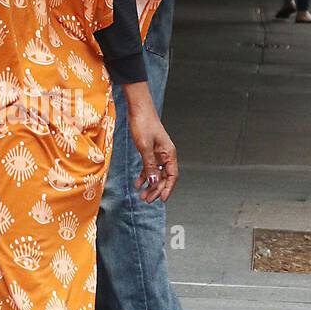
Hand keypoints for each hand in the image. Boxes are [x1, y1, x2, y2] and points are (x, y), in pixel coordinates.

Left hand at [124, 88, 178, 202]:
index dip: (168, 188)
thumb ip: (149, 165)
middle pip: (164, 177)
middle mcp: (166, 155)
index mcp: (169, 153)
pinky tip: (138, 183)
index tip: (162, 199)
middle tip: (147, 200)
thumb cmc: (143, 124)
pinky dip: (144, 175)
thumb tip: (153, 182)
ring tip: (142, 195)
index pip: (172, 176)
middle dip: (156, 190)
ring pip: (156, 174)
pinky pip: (149, 167)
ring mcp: (158, 153)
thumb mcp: (145, 147)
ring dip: (150, 185)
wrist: (138, 109)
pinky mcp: (150, 151)